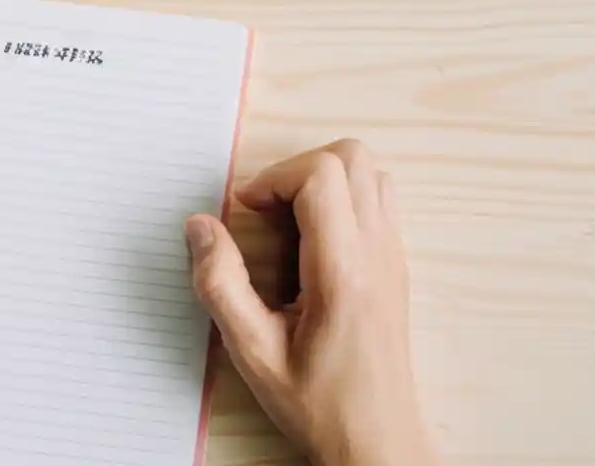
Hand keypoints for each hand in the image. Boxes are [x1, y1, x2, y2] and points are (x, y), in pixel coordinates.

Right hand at [186, 140, 438, 465]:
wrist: (377, 441)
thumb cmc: (318, 404)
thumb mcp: (252, 352)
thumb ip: (221, 285)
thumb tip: (200, 227)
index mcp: (343, 271)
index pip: (322, 176)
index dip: (272, 177)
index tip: (244, 210)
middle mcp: (378, 253)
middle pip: (350, 157)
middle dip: (295, 169)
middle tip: (264, 212)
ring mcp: (393, 256)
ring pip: (368, 172)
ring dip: (321, 180)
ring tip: (286, 224)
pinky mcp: (395, 265)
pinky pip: (375, 200)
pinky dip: (339, 199)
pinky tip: (310, 244)